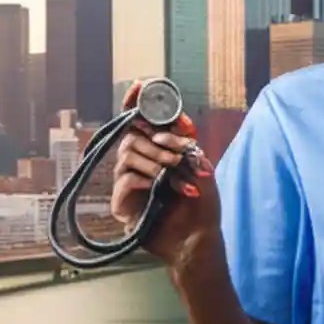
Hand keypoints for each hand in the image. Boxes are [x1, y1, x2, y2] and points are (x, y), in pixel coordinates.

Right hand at [110, 80, 221, 266]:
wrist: (197, 239)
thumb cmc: (201, 205)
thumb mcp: (201, 167)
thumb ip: (188, 142)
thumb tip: (180, 119)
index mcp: (157, 151)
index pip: (141, 121)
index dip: (137, 102)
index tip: (139, 84)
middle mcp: (139, 162)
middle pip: (134, 135)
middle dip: (160, 141)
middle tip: (179, 154)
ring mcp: (129, 181)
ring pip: (129, 154)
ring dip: (156, 161)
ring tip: (174, 175)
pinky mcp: (122, 203)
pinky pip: (125, 180)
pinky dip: (144, 180)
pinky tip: (157, 189)